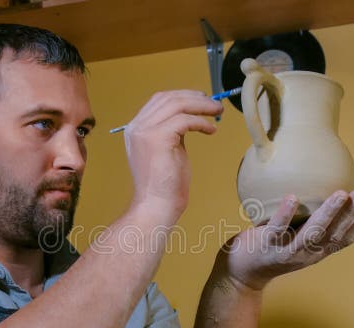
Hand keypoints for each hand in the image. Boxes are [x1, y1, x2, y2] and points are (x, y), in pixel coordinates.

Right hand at [123, 90, 222, 222]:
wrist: (157, 205)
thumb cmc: (165, 184)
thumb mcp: (167, 150)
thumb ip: (172, 131)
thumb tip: (190, 115)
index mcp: (135, 129)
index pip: (159, 100)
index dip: (183, 96)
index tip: (202, 100)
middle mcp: (136, 127)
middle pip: (168, 98)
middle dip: (195, 97)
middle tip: (215, 104)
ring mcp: (145, 132)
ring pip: (177, 105)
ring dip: (201, 106)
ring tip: (217, 111)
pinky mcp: (158, 138)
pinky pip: (185, 120)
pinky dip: (201, 122)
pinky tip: (211, 130)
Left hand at [214, 189, 353, 291]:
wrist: (240, 273)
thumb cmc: (270, 248)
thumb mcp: (294, 239)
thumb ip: (307, 224)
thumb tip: (320, 190)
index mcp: (316, 252)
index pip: (345, 239)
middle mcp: (305, 254)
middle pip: (333, 234)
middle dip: (349, 214)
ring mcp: (287, 251)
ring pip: (312, 233)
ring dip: (327, 213)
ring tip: (339, 194)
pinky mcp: (266, 246)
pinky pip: (278, 229)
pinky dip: (286, 214)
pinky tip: (292, 197)